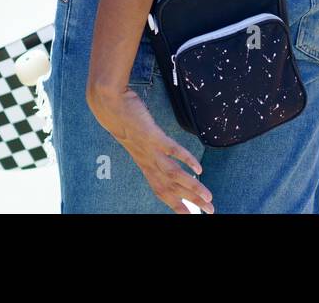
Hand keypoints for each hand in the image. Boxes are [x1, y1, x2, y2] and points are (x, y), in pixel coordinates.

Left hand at [89, 85, 214, 213]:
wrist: (108, 103)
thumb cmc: (122, 118)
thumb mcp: (135, 137)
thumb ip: (148, 146)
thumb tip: (158, 148)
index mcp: (144, 163)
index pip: (162, 190)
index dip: (176, 204)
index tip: (190, 214)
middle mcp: (147, 161)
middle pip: (171, 188)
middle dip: (191, 202)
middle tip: (210, 211)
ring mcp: (149, 149)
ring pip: (173, 175)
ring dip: (192, 188)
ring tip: (208, 197)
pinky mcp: (152, 134)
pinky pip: (171, 150)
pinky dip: (186, 160)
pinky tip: (199, 168)